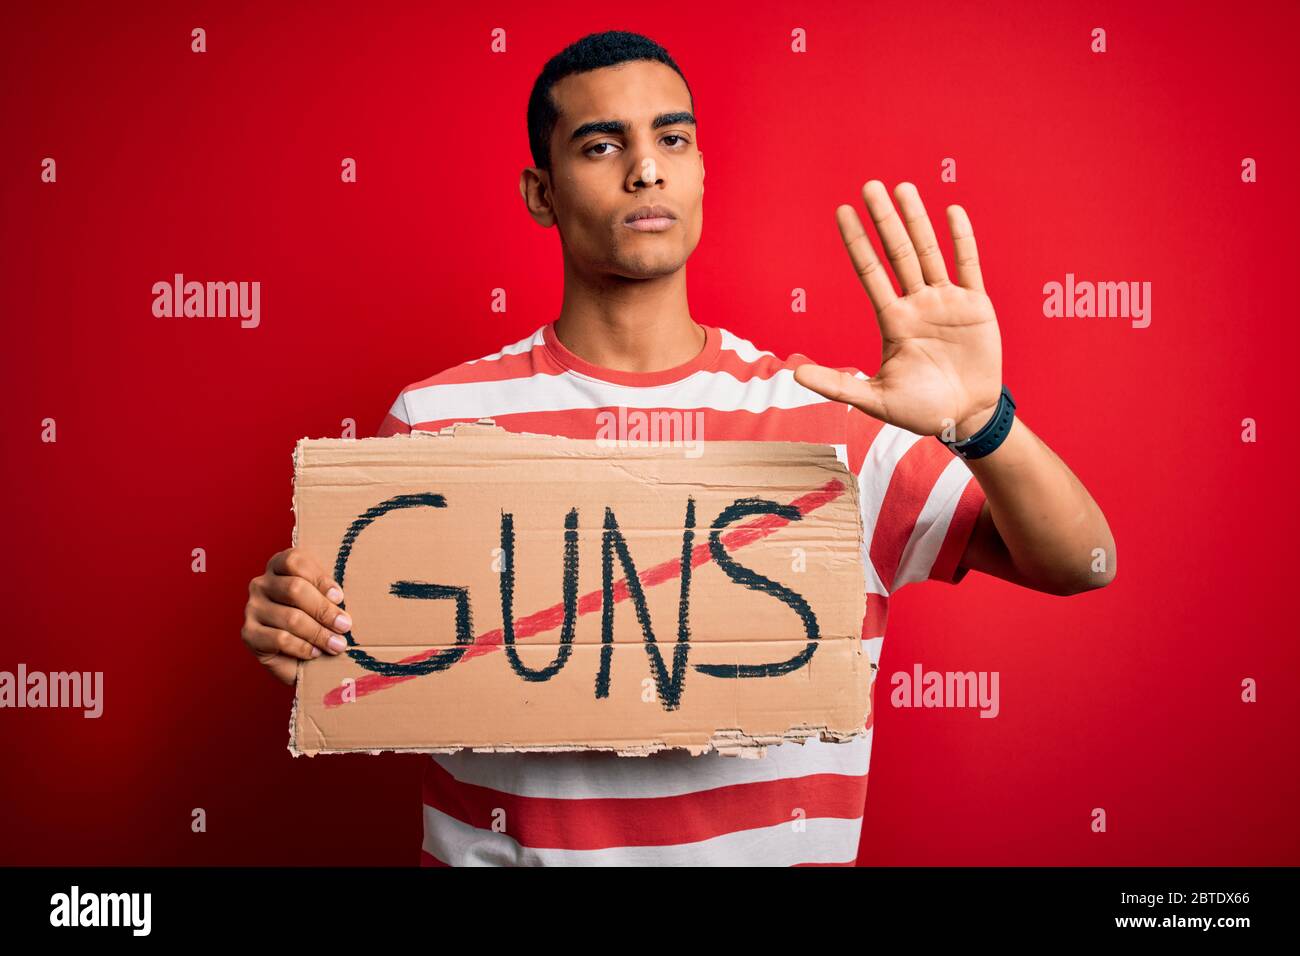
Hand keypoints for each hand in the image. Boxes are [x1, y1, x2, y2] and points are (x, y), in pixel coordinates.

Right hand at [241, 548, 352, 684]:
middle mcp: (262, 583)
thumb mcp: (326, 601)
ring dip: (319, 633)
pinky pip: (280, 639)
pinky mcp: (249, 633)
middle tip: (345, 626)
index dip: (320, 578)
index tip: (339, 597)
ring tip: (337, 644)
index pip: (295, 561)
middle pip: (294, 589)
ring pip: (291, 617)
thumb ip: (332, 594)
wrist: (301, 658)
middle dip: (325, 610)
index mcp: (280, 566)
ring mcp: (253, 607)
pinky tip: (315, 653)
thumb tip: (346, 599)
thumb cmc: (318, 621)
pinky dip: (302, 647)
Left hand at [794, 180, 1001, 439]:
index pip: (870, 273)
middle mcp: (917, 304)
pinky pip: (968, 266)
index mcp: (893, 321)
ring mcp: (946, 302)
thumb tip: (793, 376)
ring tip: (903, 188)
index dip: (857, 243)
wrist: (965, 418)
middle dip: (884, 220)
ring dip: (917, 221)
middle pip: (897, 253)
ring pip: (929, 252)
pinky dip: (962, 240)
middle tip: (870, 185)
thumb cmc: (919, 410)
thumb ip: (837, 385)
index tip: (842, 212)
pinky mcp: (976, 306)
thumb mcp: (874, 399)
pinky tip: (952, 212)